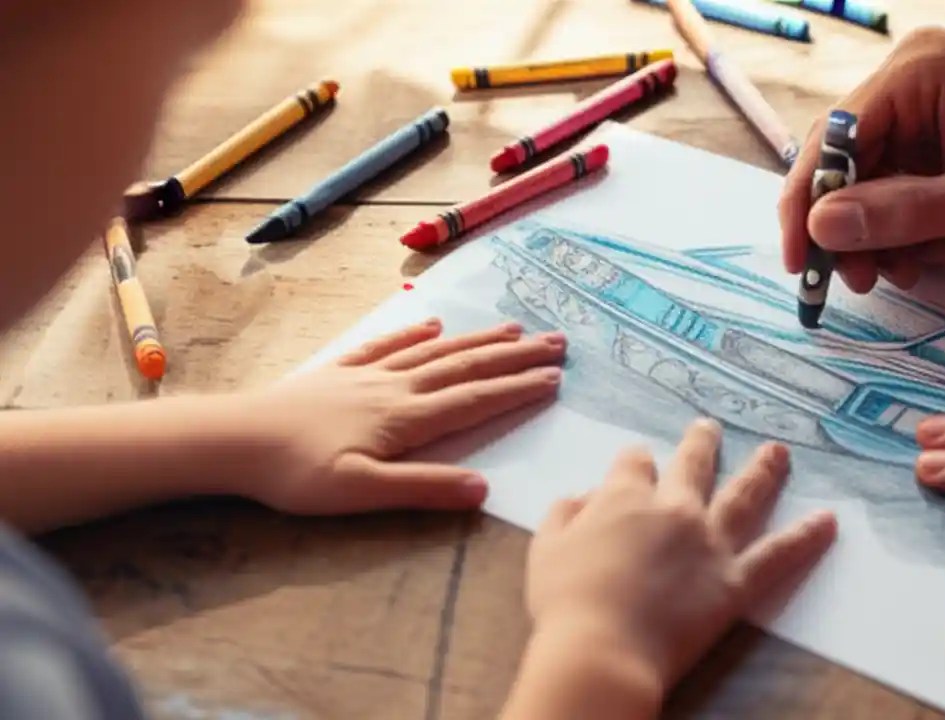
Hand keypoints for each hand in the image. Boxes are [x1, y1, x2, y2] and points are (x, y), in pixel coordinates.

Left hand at [231, 319, 564, 513]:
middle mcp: (394, 387)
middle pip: (465, 366)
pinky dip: (414, 333)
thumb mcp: (362, 493)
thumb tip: (483, 489)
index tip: (556, 379)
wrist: (234, 439)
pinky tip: (431, 324)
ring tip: (512, 328)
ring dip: (476, 340)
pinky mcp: (340, 371)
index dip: (517, 389)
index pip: (474, 400)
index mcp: (405, 418)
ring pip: (434, 351)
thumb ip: (423, 489)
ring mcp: (367, 374)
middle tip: (556, 341)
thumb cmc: (296, 474)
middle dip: (513, 355)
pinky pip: (386, 345)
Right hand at [525, 420, 837, 687]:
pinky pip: (778, 555)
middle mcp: (674, 508)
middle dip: (701, 443)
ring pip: (744, 495)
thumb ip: (565, 514)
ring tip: (778, 452)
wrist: (602, 649)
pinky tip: (829, 521)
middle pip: (693, 464)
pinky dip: (806, 536)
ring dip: (763, 470)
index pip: (635, 463)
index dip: (635, 461)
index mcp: (625, 497)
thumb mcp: (546, 548)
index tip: (637, 462)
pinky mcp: (734, 581)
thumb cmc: (566, 601)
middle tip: (709, 427)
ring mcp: (710, 542)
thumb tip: (581, 496)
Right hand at [778, 27, 944, 293]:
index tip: (800, 259)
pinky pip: (895, 191)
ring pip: (866, 184)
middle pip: (844, 162)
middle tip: (853, 279)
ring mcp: (926, 111)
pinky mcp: (938, 142)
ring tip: (903, 273)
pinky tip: (928, 256)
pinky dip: (902, 231)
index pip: (834, 137)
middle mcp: (914, 81)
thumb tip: (820, 227)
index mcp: (920, 70)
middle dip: (846, 227)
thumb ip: (896, 214)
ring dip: (876, 237)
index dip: (809, 202)